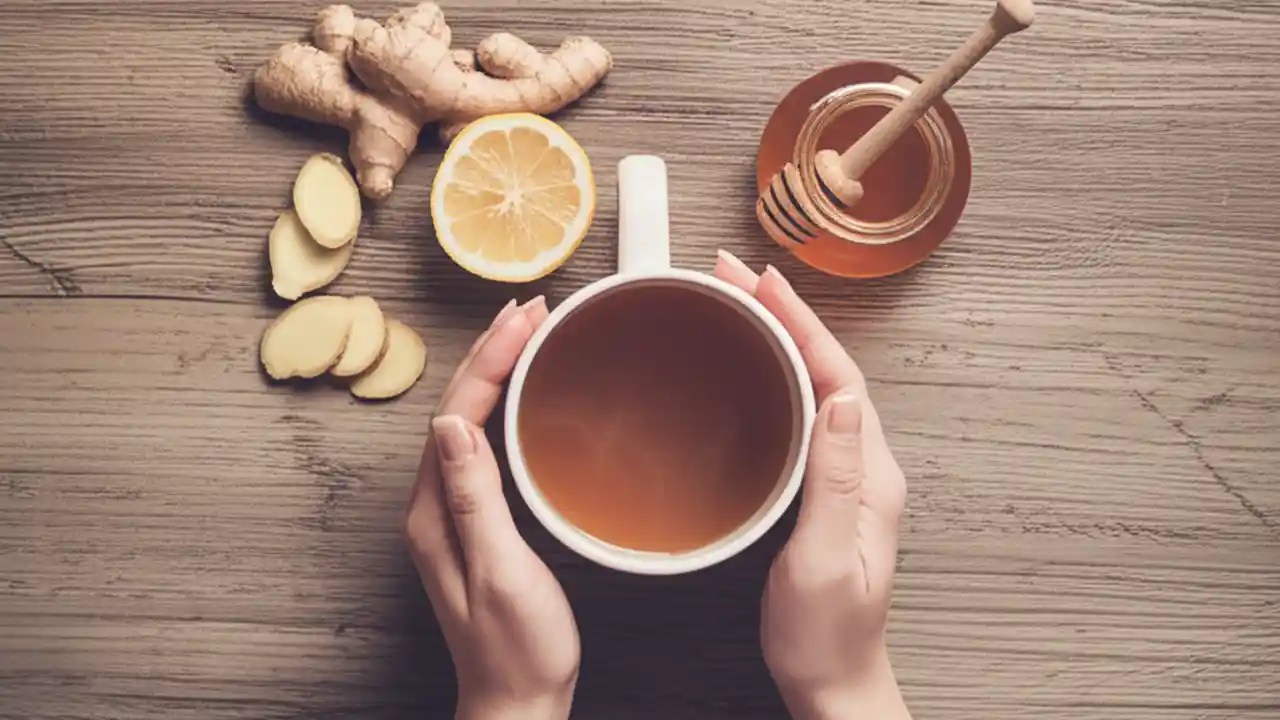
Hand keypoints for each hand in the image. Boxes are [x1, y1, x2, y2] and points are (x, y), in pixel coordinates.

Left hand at [404, 297, 580, 719]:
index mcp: (434, 512)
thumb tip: (454, 425)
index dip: (491, 361)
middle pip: (457, 408)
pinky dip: (506, 407)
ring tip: (528, 333)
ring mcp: (453, 513)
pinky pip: (485, 444)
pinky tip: (526, 395)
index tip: (525, 319)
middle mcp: (434, 505)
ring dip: (497, 372)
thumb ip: (476, 499)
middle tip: (533, 309)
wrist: (517, 702)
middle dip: (492, 352)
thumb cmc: (517, 648)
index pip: (457, 413)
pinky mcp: (476, 521)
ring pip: (469, 420)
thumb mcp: (501, 572)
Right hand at [714, 253, 908, 719]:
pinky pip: (799, 411)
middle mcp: (864, 465)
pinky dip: (771, 374)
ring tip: (736, 302)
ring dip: (776, 336)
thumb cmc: (825, 635)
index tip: (759, 280)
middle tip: (731, 274)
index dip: (798, 320)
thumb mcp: (824, 560)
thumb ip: (836, 481)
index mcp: (870, 474)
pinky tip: (746, 369)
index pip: (837, 374)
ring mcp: (845, 476)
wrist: (832, 679)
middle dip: (781, 312)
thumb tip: (845, 400)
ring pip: (811, 383)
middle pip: (824, 366)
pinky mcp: (821, 489)